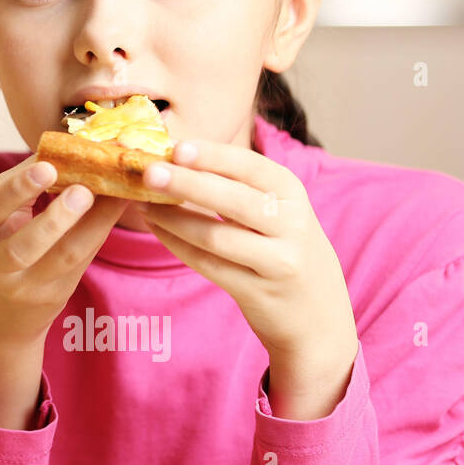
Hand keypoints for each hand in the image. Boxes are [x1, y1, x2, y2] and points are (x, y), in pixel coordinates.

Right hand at [0, 155, 129, 355]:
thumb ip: (12, 191)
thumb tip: (54, 149)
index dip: (16, 190)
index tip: (46, 166)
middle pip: (24, 247)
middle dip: (55, 218)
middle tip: (83, 189)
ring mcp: (29, 288)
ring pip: (63, 258)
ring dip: (91, 224)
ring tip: (113, 194)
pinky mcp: (58, 296)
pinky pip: (83, 260)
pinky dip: (101, 228)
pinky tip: (118, 204)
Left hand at [134, 138, 358, 417]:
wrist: (319, 317)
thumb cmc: (285, 248)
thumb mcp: (279, 211)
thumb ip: (240, 187)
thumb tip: (178, 156)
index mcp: (293, 195)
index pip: (252, 167)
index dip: (214, 156)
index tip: (178, 146)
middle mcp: (292, 226)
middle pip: (233, 200)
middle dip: (187, 183)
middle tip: (148, 172)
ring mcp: (278, 262)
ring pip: (216, 236)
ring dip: (174, 218)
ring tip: (144, 204)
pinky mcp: (258, 292)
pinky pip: (209, 264)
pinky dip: (177, 245)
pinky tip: (158, 229)